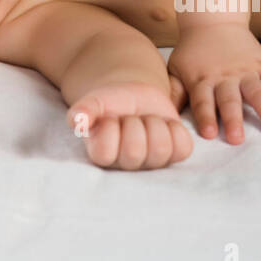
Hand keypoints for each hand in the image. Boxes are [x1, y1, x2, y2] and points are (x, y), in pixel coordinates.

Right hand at [66, 81, 192, 169]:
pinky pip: (183, 148)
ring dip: (155, 124)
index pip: (105, 152)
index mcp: (102, 155)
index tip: (109, 118)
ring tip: (146, 119)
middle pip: (134, 151)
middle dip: (133, 124)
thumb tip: (77, 121)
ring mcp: (153, 162)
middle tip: (130, 117)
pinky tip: (163, 124)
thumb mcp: (95, 102)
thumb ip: (83, 110)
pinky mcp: (175, 154)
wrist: (134, 95)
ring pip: (161, 149)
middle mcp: (127, 165)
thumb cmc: (111, 102)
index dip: (109, 128)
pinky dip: (176, 129)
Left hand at [167, 24, 260, 142]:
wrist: (212, 19)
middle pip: (229, 99)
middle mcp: (225, 76)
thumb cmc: (191, 51)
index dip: (205, 116)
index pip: (203, 100)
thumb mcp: (175, 68)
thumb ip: (173, 92)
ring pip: (258, 92)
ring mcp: (246, 70)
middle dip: (233, 119)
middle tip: (237, 139)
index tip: (209, 134)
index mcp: (202, 79)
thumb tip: (162, 115)